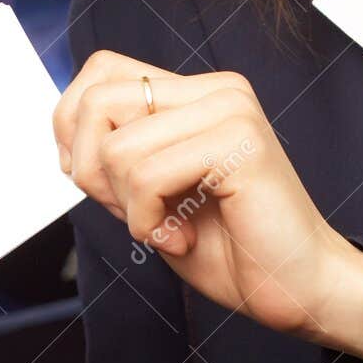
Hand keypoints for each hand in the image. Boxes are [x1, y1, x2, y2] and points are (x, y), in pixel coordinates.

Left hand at [53, 50, 362, 356]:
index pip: (100, 72)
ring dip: (129, 208)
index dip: (76, 132)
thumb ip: (115, 153)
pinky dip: (149, 221)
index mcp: (195, 92)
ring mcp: (230, 110)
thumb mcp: (150, 192)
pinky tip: (184, 236)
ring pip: (117, 148)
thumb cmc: (229, 247)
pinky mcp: (239, 142)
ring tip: (170, 227)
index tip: (108, 186)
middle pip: (97, 103)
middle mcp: (215, 89)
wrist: (299, 289)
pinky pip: (148, 175)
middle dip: (94, 173)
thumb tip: (64, 129)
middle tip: (138, 212)